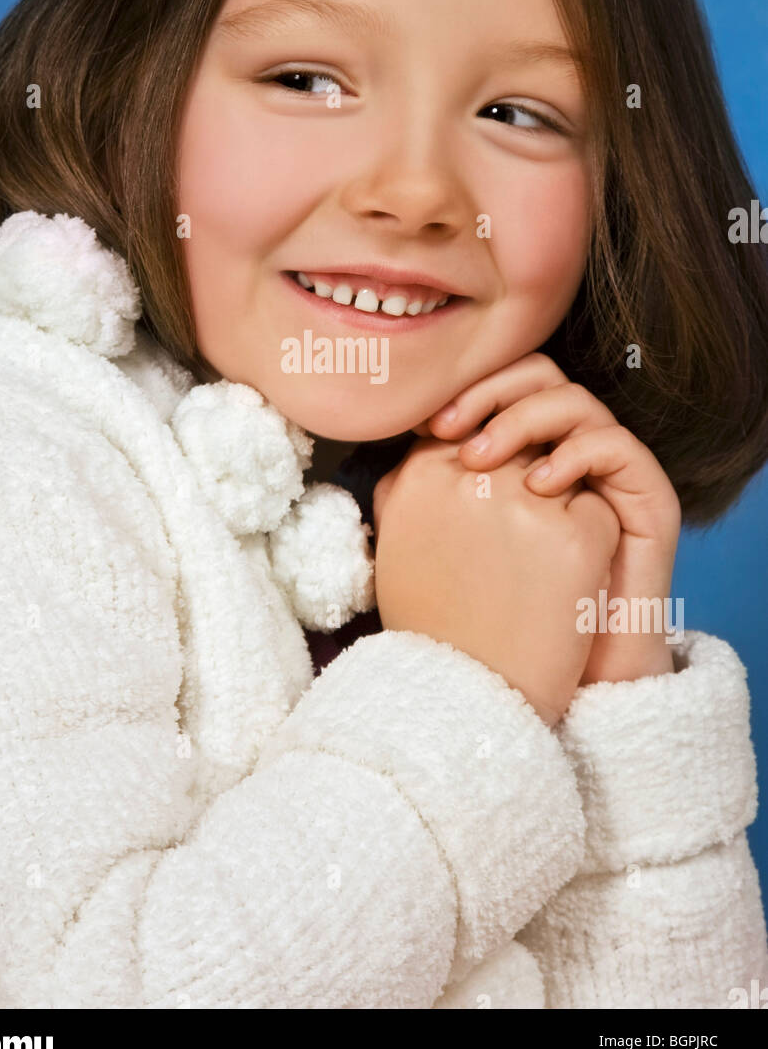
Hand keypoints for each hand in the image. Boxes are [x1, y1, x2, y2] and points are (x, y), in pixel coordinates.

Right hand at [372, 436, 620, 725]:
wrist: (473, 699)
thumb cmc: (435, 623)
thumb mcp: (396, 544)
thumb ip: (408, 482)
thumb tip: (433, 436)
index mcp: (419, 475)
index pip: (469, 431)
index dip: (485, 471)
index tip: (481, 519)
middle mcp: (470, 477)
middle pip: (521, 446)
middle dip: (524, 488)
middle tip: (510, 556)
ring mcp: (526, 502)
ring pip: (563, 472)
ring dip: (558, 512)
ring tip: (532, 574)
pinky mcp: (578, 534)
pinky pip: (599, 512)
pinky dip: (590, 549)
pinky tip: (561, 591)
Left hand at [418, 353, 681, 683]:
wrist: (560, 673)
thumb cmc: (500, 612)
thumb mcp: (454, 540)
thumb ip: (435, 489)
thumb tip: (403, 438)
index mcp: (525, 449)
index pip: (501, 385)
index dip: (462, 390)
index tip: (421, 421)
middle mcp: (568, 448)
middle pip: (537, 375)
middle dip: (487, 392)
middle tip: (446, 430)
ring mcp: (608, 469)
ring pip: (574, 400)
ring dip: (522, 419)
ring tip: (482, 460)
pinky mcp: (644, 495)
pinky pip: (615, 445)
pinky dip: (575, 452)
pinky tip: (538, 486)